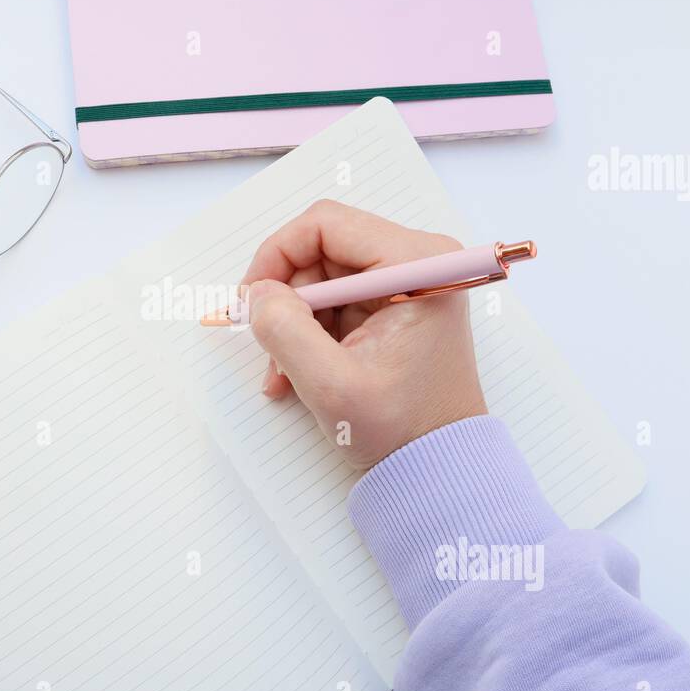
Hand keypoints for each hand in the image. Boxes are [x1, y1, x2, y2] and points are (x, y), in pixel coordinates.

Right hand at [242, 200, 486, 470]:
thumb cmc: (402, 430)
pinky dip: (309, 331)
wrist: (438, 466)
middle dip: (285, 296)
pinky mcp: (395, 305)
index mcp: (416, 266)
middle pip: (322, 248)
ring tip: (283, 371)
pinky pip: (334, 300)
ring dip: (294, 320)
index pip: (326, 225)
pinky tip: (298, 371)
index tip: (250, 299)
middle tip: (267, 343)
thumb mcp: (331, 386)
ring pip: (322, 276)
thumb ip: (285, 331)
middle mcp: (417, 262)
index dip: (277, 255)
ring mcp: (407, 283)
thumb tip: (256, 294)